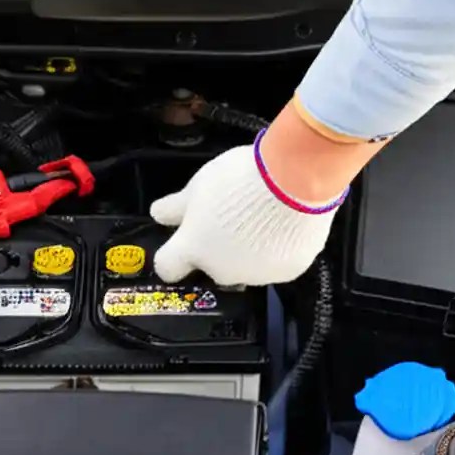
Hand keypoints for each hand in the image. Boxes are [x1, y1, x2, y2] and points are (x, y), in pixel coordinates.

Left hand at [150, 138, 343, 286]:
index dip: (172, 255)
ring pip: (246, 268)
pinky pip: (276, 265)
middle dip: (216, 250)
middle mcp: (222, 270)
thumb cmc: (241, 179)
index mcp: (194, 248)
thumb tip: (159, 214)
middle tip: (230, 220)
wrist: (296, 181)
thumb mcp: (200, 184)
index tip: (181, 243)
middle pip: (211, 267)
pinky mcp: (287, 273)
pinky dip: (277, 251)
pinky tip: (283, 227)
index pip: (168, 267)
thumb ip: (176, 205)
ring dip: (247, 252)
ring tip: (261, 220)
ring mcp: (257, 275)